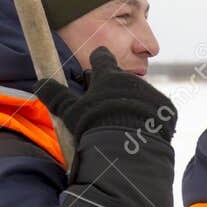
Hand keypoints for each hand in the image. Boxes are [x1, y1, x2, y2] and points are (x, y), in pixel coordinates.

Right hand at [33, 46, 175, 143]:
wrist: (129, 149)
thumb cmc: (95, 127)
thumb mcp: (70, 113)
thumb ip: (56, 96)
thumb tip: (39, 83)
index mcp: (108, 75)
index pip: (102, 57)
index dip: (98, 62)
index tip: (95, 68)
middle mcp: (131, 79)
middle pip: (121, 79)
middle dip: (114, 90)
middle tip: (105, 109)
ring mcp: (151, 93)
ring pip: (139, 95)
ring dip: (132, 105)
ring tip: (123, 126)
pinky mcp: (167, 109)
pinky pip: (157, 110)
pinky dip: (149, 118)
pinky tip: (141, 133)